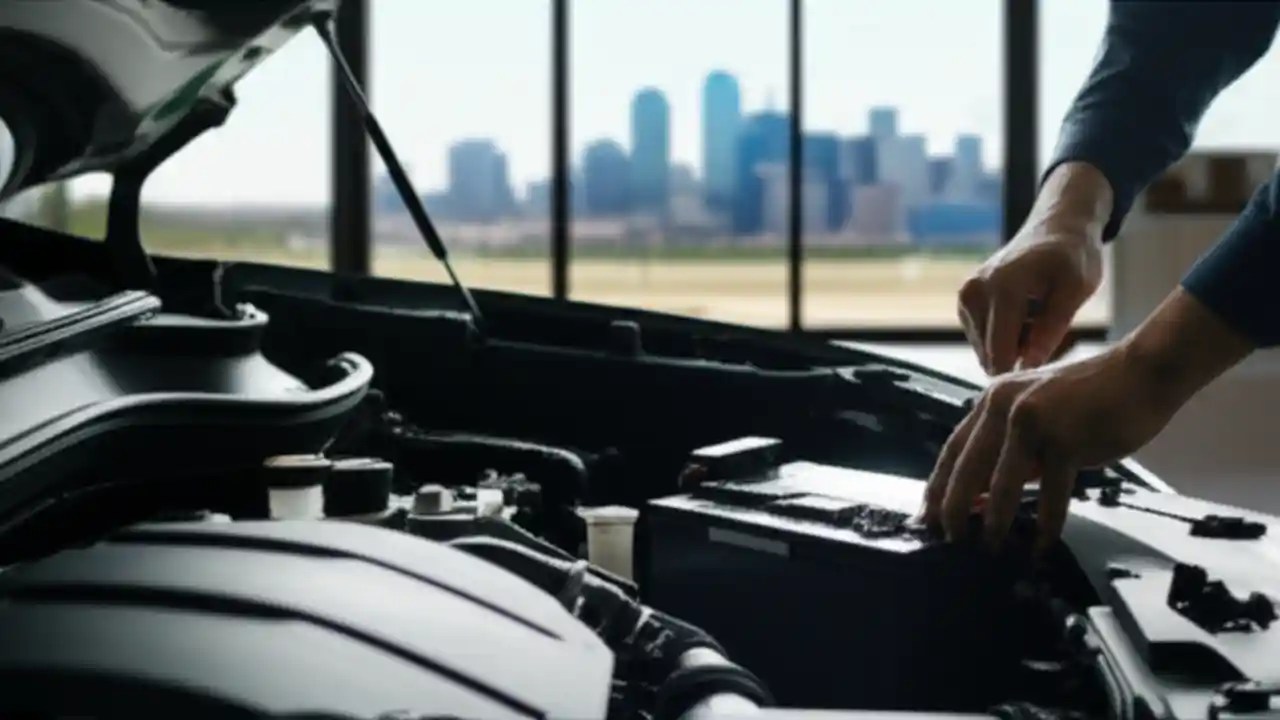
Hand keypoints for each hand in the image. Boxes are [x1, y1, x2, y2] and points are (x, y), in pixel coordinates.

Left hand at [922, 288, 1254, 551]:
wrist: (1140, 374)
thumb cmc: (1091, 399)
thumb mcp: (1038, 417)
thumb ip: (1011, 451)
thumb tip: (984, 498)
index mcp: (992, 400)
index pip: (953, 449)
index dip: (938, 486)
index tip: (926, 516)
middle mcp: (1003, 406)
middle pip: (966, 469)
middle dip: (954, 510)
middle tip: (949, 540)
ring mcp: (1032, 421)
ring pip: (1001, 485)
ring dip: (995, 523)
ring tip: (991, 548)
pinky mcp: (1064, 440)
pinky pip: (1048, 494)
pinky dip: (1044, 525)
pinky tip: (1040, 545)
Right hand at [959, 162, 1111, 374]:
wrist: (1055, 227)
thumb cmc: (1072, 256)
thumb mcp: (1076, 289)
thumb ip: (1051, 328)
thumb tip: (1028, 366)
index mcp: (1003, 289)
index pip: (1000, 353)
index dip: (1023, 373)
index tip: (1050, 372)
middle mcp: (974, 293)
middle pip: (992, 356)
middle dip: (1021, 358)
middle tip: (1053, 339)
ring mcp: (965, 297)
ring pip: (987, 351)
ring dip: (1015, 349)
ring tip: (1041, 325)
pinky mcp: (964, 302)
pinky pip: (983, 339)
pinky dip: (1006, 338)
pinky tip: (1026, 319)